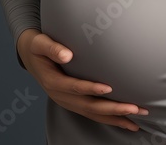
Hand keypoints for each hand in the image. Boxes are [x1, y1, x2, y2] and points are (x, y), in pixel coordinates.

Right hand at [16, 29, 148, 130]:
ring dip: (115, 118)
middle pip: (88, 106)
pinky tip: (125, 121)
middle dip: (112, 109)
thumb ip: (52, 48)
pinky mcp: (73, 103)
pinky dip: (110, 119)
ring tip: (136, 122)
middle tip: (134, 108)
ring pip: (93, 114)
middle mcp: (60, 96)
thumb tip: (67, 55)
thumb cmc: (37, 47)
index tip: (108, 88)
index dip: (91, 88)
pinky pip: (92, 114)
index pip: (74, 87)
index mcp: (52, 81)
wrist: (30, 56)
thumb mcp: (39, 43)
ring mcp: (67, 101)